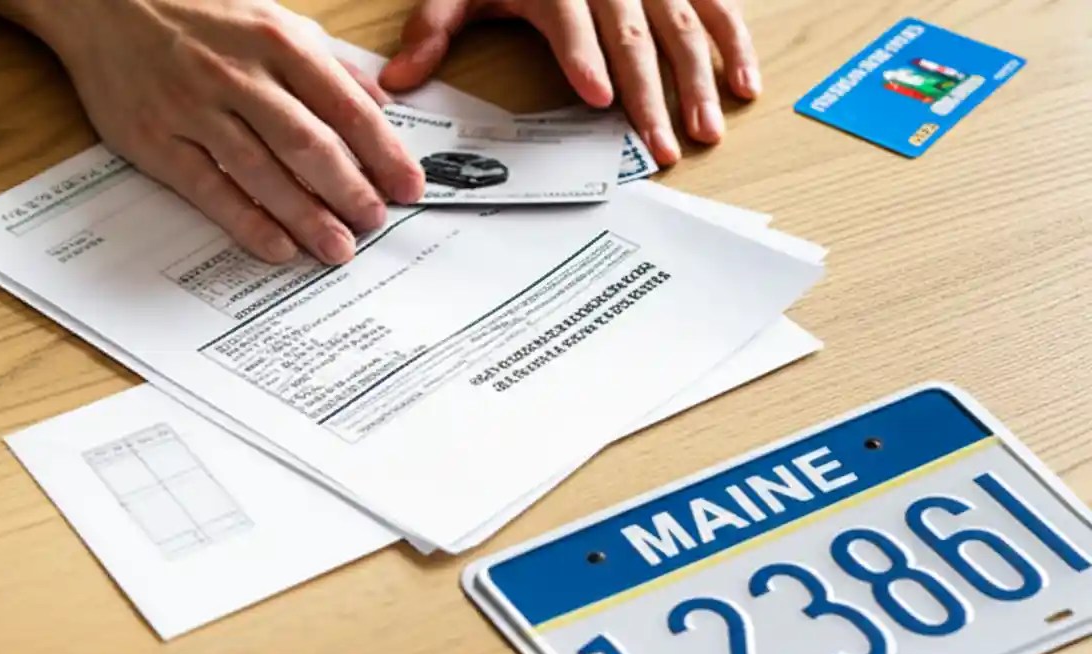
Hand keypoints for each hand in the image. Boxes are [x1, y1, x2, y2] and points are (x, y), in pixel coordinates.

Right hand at [0, 0, 423, 264]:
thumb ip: (328, 63)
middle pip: (308, 144)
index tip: (408, 187)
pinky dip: (247, 222)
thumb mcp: (270, 17)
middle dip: (349, 190)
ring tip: (338, 248)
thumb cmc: (197, 11)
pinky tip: (279, 247)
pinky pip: (208, 189)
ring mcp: (192, 109)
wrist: (99, 0)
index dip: (383, 152)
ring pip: (262, 172)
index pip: (344, 106)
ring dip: (306, 217)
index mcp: (276, 41)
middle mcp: (236, 74)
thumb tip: (380, 102)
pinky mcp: (154, 140)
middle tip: (375, 223)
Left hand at [380, 0, 759, 165]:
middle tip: (662, 150)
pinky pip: (720, 4)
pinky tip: (747, 86)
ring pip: (684, 24)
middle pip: (633, 34)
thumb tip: (396, 83)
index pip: (571, 19)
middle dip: (651, 94)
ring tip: (705, 132)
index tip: (598, 95)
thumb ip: (433, 27)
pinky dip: (737, 43)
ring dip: (698, 81)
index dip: (584, 55)